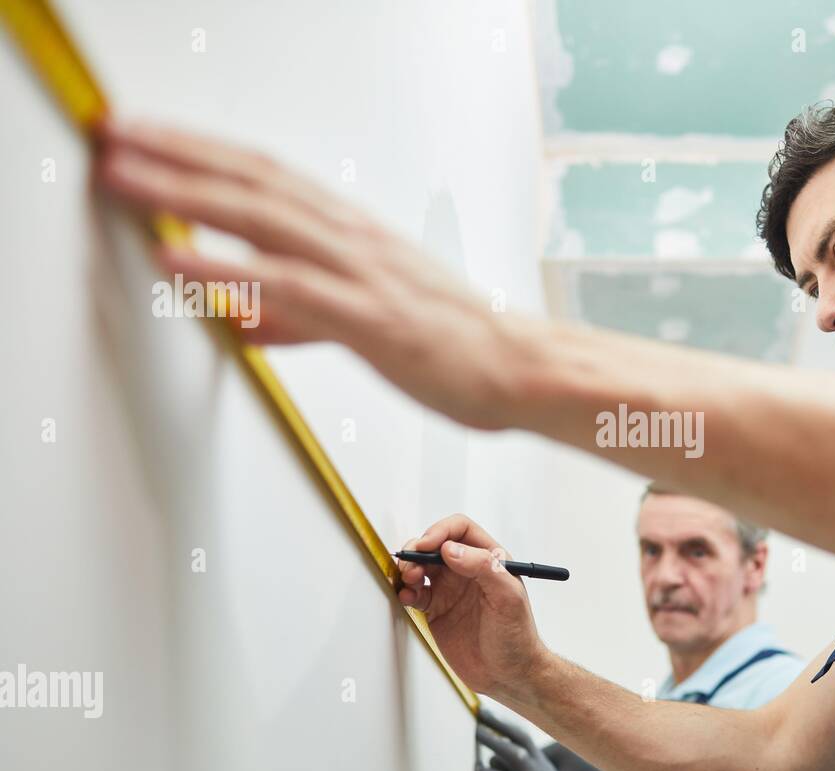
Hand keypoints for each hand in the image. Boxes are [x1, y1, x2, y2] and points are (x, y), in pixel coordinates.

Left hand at [94, 118, 516, 429]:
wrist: (519, 368)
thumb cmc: (456, 344)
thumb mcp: (367, 321)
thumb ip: (299, 318)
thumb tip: (248, 319)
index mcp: (355, 234)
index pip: (266, 176)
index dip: (202, 152)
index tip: (148, 138)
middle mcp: (354, 239)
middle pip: (253, 181)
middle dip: (178, 156)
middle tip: (116, 138)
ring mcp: (362, 272)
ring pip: (264, 219)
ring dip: (187, 194)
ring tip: (126, 180)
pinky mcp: (370, 317)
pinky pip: (288, 286)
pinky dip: (227, 270)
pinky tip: (179, 261)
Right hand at [396, 514, 547, 697]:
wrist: (508, 675)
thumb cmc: (517, 637)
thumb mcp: (507, 598)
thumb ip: (483, 567)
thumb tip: (450, 550)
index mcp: (489, 560)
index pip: (461, 530)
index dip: (441, 531)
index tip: (428, 545)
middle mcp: (468, 571)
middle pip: (435, 545)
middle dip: (419, 550)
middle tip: (411, 565)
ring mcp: (451, 590)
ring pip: (421, 567)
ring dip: (409, 569)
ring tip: (409, 581)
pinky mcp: (437, 610)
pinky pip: (415, 592)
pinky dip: (406, 591)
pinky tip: (407, 597)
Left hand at [476, 709, 593, 770]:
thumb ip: (519, 770)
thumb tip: (493, 762)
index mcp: (543, 762)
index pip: (523, 736)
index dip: (506, 724)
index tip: (492, 714)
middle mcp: (538, 764)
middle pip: (516, 735)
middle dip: (497, 722)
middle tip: (480, 712)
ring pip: (506, 751)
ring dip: (489, 740)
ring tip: (475, 732)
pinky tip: (477, 769)